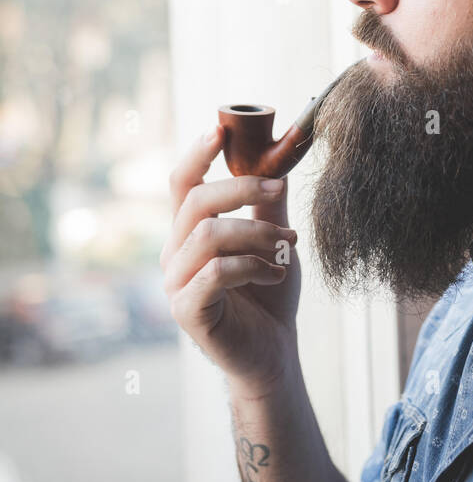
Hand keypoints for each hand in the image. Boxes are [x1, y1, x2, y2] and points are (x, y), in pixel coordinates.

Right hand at [161, 125, 301, 398]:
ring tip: (289, 243)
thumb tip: (277, 159)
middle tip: (280, 189)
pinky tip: (277, 272)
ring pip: (210, 235)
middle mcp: (174, 254)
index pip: (182, 185)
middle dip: (242, 189)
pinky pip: (217, 272)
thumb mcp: (274, 238)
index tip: (221, 130)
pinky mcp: (187, 312)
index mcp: (189, 232)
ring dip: (258, 233)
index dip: (197, 155)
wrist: (275, 351)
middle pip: (196, 202)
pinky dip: (254, 265)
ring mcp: (175, 285)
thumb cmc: (270, 293)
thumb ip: (270, 203)